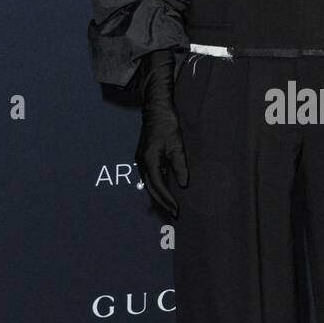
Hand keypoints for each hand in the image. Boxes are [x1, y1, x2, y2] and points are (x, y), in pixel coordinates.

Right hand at [134, 49, 187, 217]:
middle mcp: (141, 162)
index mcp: (149, 160)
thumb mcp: (177, 145)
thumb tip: (182, 185)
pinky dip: (157, 187)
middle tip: (173, 214)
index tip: (177, 209)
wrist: (156, 108)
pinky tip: (165, 192)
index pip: (158, 187)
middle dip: (162, 203)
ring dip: (158, 196)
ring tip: (169, 208)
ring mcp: (141, 160)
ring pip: (149, 184)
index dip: (168, 200)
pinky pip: (149, 177)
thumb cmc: (167, 124)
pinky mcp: (144, 157)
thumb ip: (180, 166)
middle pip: (151, 189)